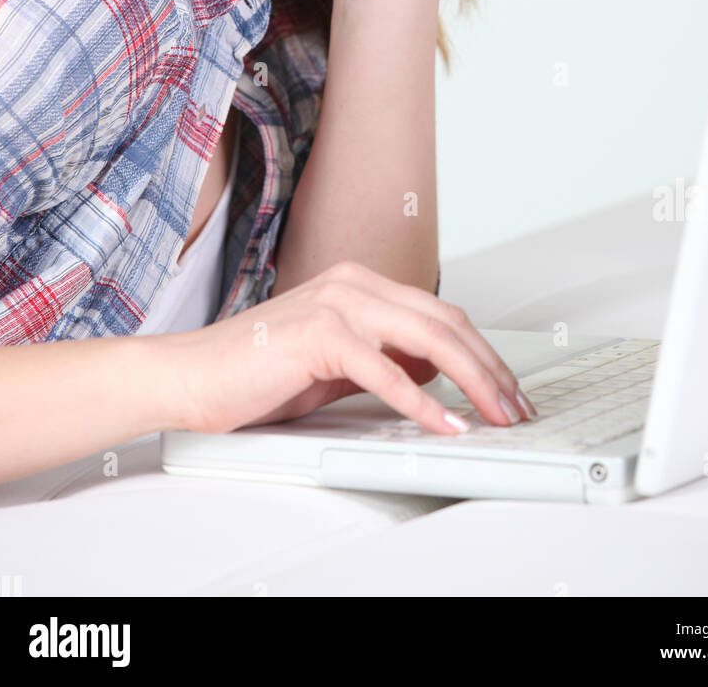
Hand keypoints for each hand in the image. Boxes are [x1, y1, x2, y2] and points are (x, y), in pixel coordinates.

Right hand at [177, 260, 534, 435]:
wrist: (191, 375)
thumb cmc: (254, 371)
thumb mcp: (336, 363)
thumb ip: (384, 359)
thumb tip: (434, 371)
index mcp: (359, 284)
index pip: (441, 314)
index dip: (481, 352)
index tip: (505, 387)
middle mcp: (353, 284)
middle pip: (447, 322)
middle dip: (491, 368)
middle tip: (516, 405)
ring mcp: (338, 304)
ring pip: (429, 339)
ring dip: (472, 382)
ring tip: (496, 414)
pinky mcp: (321, 335)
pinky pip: (387, 371)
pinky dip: (423, 402)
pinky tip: (446, 424)